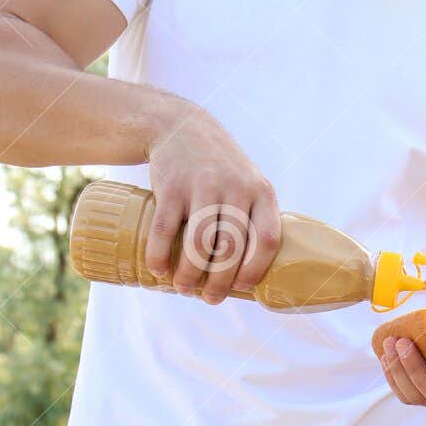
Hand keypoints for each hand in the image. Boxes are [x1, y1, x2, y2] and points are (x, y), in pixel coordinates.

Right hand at [145, 104, 281, 304]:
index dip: (256, 269)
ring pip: (199, 243)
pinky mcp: (171, 186)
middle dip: (219, 281)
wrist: (183, 126)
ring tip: (184, 288)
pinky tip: (158, 270)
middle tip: (210, 298)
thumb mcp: (249, 185)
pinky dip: (160, 254)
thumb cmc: (222, 171)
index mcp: (262, 193)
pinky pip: (165, 228)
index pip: (267, 239)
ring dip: (190, 273)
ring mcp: (203, 186)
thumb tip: (254, 276)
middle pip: (231, 248)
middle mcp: (235, 188)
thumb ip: (255, 220)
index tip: (243, 287)